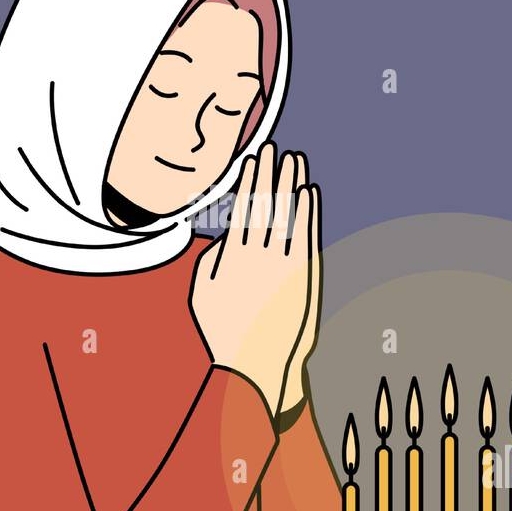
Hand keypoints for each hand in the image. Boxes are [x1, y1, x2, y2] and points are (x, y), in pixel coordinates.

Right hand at [191, 143, 315, 415]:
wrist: (251, 363)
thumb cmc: (221, 328)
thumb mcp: (200, 291)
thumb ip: (209, 258)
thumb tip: (223, 236)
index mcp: (231, 256)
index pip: (243, 207)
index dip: (250, 179)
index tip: (255, 157)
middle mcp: (258, 255)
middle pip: (267, 204)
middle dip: (271, 173)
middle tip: (276, 147)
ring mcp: (283, 265)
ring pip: (289, 215)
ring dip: (293, 184)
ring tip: (297, 160)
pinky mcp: (303, 277)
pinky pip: (307, 235)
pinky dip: (309, 212)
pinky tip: (311, 193)